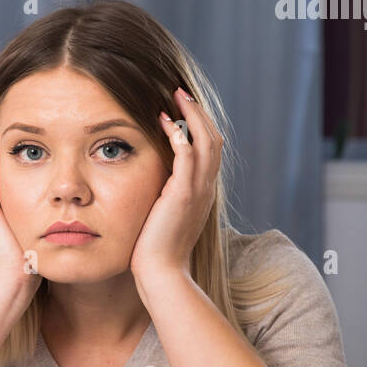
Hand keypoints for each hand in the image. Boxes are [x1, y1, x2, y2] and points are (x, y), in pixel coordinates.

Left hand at [130, 87, 222, 286]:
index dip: (200, 127)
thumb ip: (163, 198)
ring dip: (192, 115)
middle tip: (181, 93)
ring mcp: (198, 191)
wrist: (160, 273)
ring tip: (176, 96)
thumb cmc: (154, 251)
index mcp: (202, 193)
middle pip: (214, 139)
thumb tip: (151, 187)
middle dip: (199, 113)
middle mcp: (206, 189)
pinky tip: (164, 120)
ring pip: (206, 141)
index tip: (182, 109)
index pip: (210, 151)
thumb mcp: (162, 218)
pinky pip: (187, 156)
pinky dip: (179, 134)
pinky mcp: (182, 195)